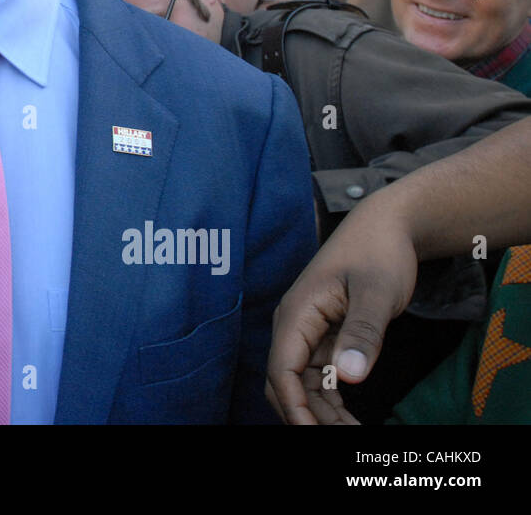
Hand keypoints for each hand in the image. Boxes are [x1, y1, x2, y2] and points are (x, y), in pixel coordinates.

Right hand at [266, 203, 417, 423]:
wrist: (385, 226)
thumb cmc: (379, 252)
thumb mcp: (377, 291)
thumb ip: (362, 333)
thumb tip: (349, 378)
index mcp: (298, 312)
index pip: (283, 369)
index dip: (295, 406)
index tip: (316, 434)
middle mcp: (294, 325)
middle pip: (285, 382)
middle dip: (306, 416)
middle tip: (341, 440)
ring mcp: (307, 332)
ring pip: (301, 384)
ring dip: (319, 413)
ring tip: (350, 435)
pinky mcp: (323, 336)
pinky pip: (318, 377)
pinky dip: (330, 401)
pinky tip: (348, 419)